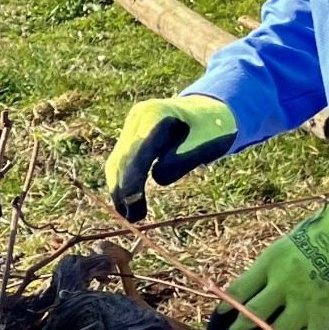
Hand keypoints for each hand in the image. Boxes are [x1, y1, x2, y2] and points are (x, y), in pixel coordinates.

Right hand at [105, 95, 236, 221]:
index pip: (138, 151)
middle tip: (132, 218)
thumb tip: (156, 179)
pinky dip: (122, 182)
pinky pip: (120, 161)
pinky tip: (126, 202)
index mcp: (156, 114)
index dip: (132, 180)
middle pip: (122, 157)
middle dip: (123, 190)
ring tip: (127, 215)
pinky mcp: (130, 135)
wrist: (208, 111)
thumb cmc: (212, 130)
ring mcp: (132, 125)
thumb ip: (181, 161)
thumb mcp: (204, 145)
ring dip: (118, 189)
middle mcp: (138, 117)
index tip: (133, 207)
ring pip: (117, 161)